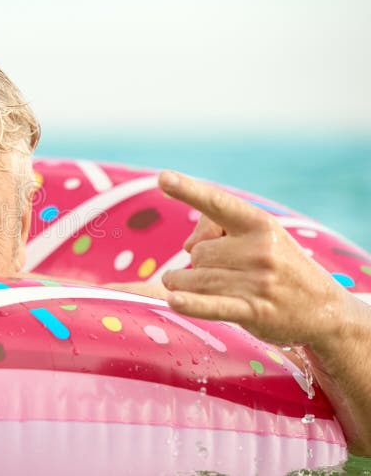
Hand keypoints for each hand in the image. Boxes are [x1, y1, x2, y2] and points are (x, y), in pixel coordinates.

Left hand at [157, 170, 352, 347]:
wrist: (325, 310)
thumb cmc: (281, 265)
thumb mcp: (260, 236)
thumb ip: (218, 228)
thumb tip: (187, 245)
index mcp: (261, 224)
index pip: (217, 204)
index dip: (188, 190)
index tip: (164, 178)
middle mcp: (260, 250)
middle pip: (199, 252)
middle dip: (201, 261)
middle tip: (225, 270)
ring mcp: (258, 282)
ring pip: (196, 277)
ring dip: (183, 283)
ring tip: (187, 286)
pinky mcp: (254, 311)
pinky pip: (213, 305)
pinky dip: (191, 303)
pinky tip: (173, 300)